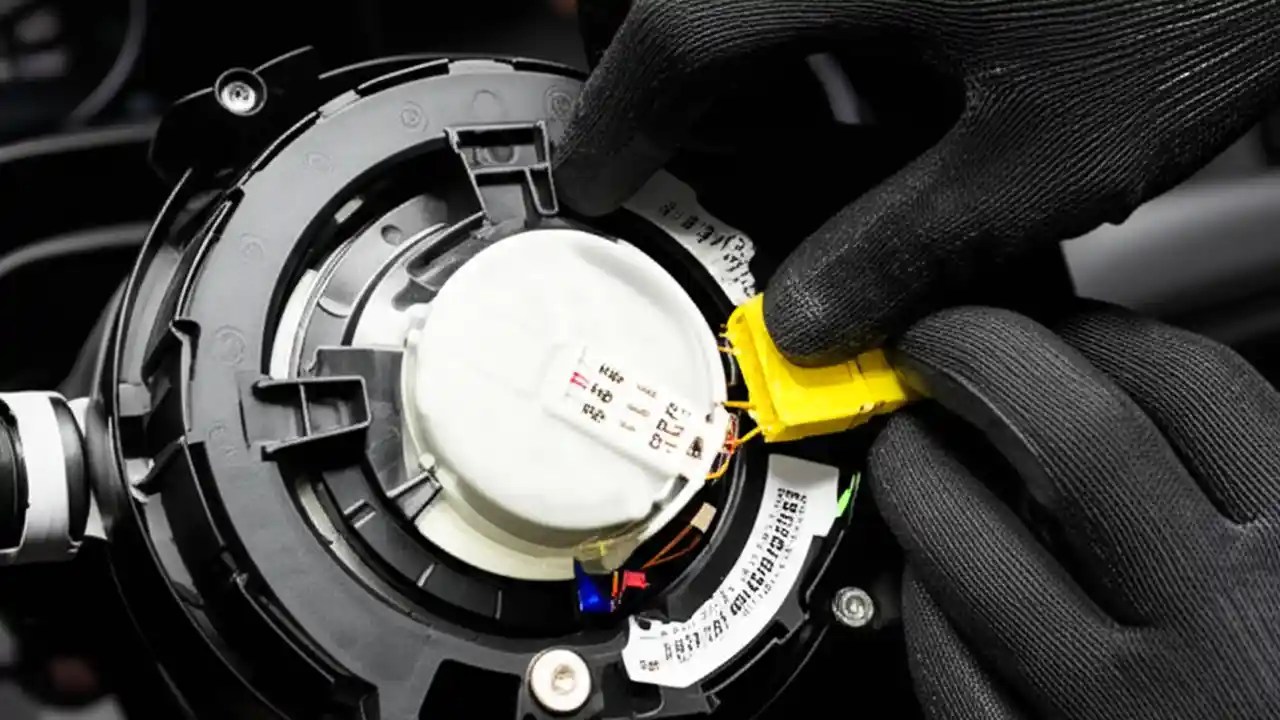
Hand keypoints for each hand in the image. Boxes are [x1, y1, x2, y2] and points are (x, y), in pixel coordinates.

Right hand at [556, 0, 1279, 363]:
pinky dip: (824, 27)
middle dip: (667, 80)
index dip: (613, 126)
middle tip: (668, 160)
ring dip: (748, 51)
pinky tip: (886, 77)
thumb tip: (812, 317)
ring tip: (779, 134)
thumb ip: (899, 248)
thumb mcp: (1036, 162)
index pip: (666, 44)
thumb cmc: (1193, 1)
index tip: (590, 179)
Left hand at [870, 304, 1279, 718]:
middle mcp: (1230, 631)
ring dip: (917, 474)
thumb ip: (1260, 485)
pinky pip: (952, 675)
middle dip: (975, 361)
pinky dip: (925, 608)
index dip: (1088, 326)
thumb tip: (1141, 389)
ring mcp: (1132, 716)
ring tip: (904, 445)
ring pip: (977, 554)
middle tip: (930, 343)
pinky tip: (928, 578)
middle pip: (1071, 441)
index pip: (1185, 386)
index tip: (1037, 311)